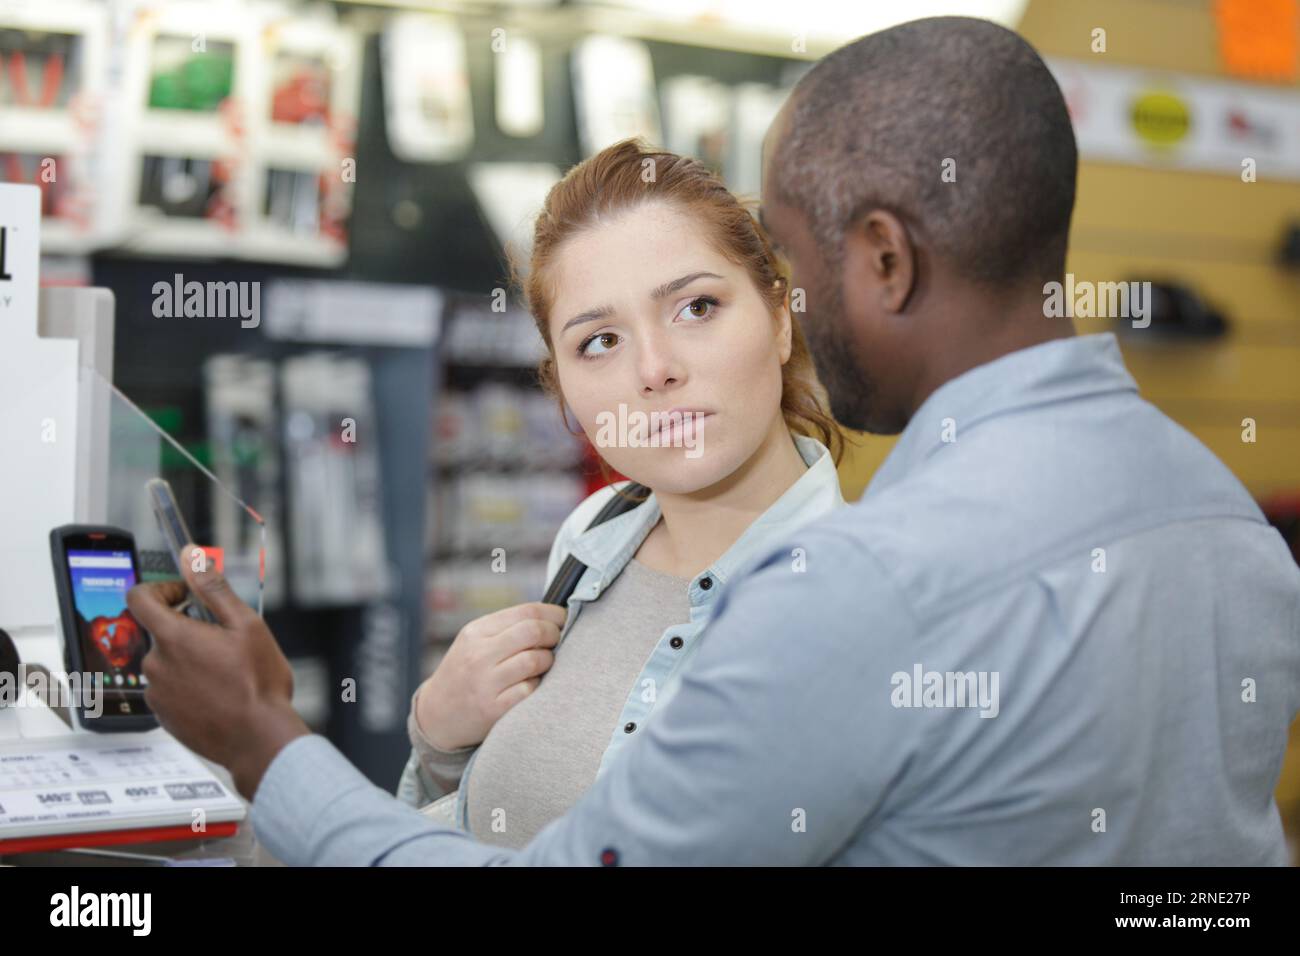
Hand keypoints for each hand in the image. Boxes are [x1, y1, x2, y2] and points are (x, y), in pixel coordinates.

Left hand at [126, 543, 309, 800]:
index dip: (161, 589)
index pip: (139, 597)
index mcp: (173, 637)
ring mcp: (157, 693)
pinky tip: (219, 692)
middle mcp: (156, 664)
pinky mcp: (163, 716)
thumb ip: (213, 589)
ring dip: (189, 658)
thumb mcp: (246, 625)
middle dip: (188, 627)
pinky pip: (170, 688)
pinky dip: (189, 684)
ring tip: (226, 671)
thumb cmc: (257, 684)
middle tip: (224, 639)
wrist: (258, 740)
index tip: (185, 596)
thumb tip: (192, 557)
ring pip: (167, 661)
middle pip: (160, 631)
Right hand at [416, 602, 565, 750]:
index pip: (526, 612)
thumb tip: (551, 617)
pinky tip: (531, 685)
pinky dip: (536, 685)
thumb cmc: (465, 672)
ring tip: (544, 663)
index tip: (562, 619)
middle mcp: (478, 655)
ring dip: (548, 661)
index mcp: (476, 632)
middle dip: (555, 634)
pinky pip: (529, 690)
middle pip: (533, 632)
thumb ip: (507, 628)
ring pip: (535, 661)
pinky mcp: (493, 709)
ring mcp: (485, 683)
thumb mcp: (474, 642)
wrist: (436, 714)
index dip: (552, 614)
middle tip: (557, 640)